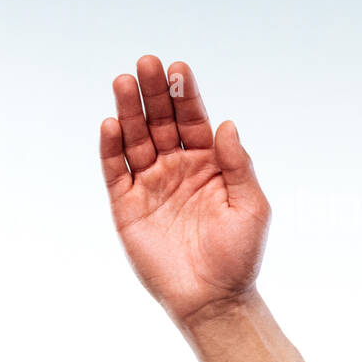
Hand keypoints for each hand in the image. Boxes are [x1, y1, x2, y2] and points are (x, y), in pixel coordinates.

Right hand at [100, 56, 270, 325]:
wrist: (213, 298)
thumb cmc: (239, 255)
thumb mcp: (251, 206)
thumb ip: (238, 164)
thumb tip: (225, 124)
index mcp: (208, 163)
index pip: (193, 119)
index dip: (185, 94)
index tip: (178, 67)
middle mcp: (177, 168)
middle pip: (161, 120)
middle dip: (154, 92)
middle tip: (146, 63)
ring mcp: (150, 185)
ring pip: (135, 139)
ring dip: (129, 111)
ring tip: (123, 82)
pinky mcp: (127, 206)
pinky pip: (116, 171)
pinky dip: (111, 147)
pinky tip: (111, 124)